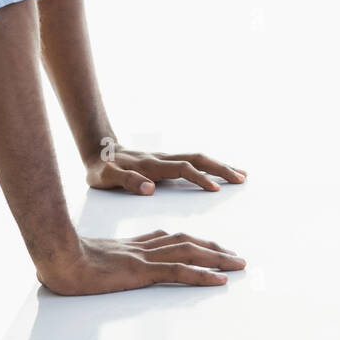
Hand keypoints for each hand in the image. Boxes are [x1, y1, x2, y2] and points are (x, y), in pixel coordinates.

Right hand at [36, 231, 246, 294]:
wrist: (59, 256)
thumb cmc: (69, 259)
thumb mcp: (95, 256)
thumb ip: (111, 256)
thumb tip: (120, 261)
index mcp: (134, 243)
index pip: (172, 239)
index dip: (195, 242)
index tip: (212, 246)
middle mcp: (144, 246)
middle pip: (187, 242)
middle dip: (214, 248)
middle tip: (236, 256)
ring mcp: (144, 257)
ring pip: (189, 253)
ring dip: (217, 258)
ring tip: (238, 264)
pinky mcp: (141, 270)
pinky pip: (178, 272)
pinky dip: (202, 275)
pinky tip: (219, 279)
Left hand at [86, 142, 247, 194]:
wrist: (97, 150)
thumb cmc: (101, 168)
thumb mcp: (106, 177)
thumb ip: (128, 181)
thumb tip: (151, 189)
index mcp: (152, 165)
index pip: (182, 169)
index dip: (199, 178)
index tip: (215, 190)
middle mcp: (163, 159)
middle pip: (198, 159)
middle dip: (221, 168)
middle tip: (242, 179)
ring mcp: (166, 158)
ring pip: (199, 158)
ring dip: (220, 166)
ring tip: (241, 175)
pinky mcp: (166, 162)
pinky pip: (193, 161)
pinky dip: (210, 166)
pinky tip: (219, 172)